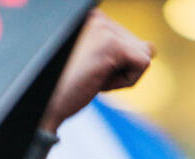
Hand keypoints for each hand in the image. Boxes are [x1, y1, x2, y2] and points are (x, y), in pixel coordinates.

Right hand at [40, 10, 153, 133]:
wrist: (42, 107)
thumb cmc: (62, 90)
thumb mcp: (93, 64)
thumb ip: (120, 52)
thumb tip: (152, 49)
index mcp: (88, 16)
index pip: (126, 38)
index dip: (113, 64)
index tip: (87, 71)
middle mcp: (95, 14)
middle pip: (137, 45)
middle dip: (119, 69)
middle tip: (89, 76)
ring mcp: (103, 27)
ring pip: (142, 54)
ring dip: (123, 76)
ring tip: (93, 78)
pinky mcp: (111, 44)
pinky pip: (143, 64)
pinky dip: (126, 82)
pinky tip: (99, 82)